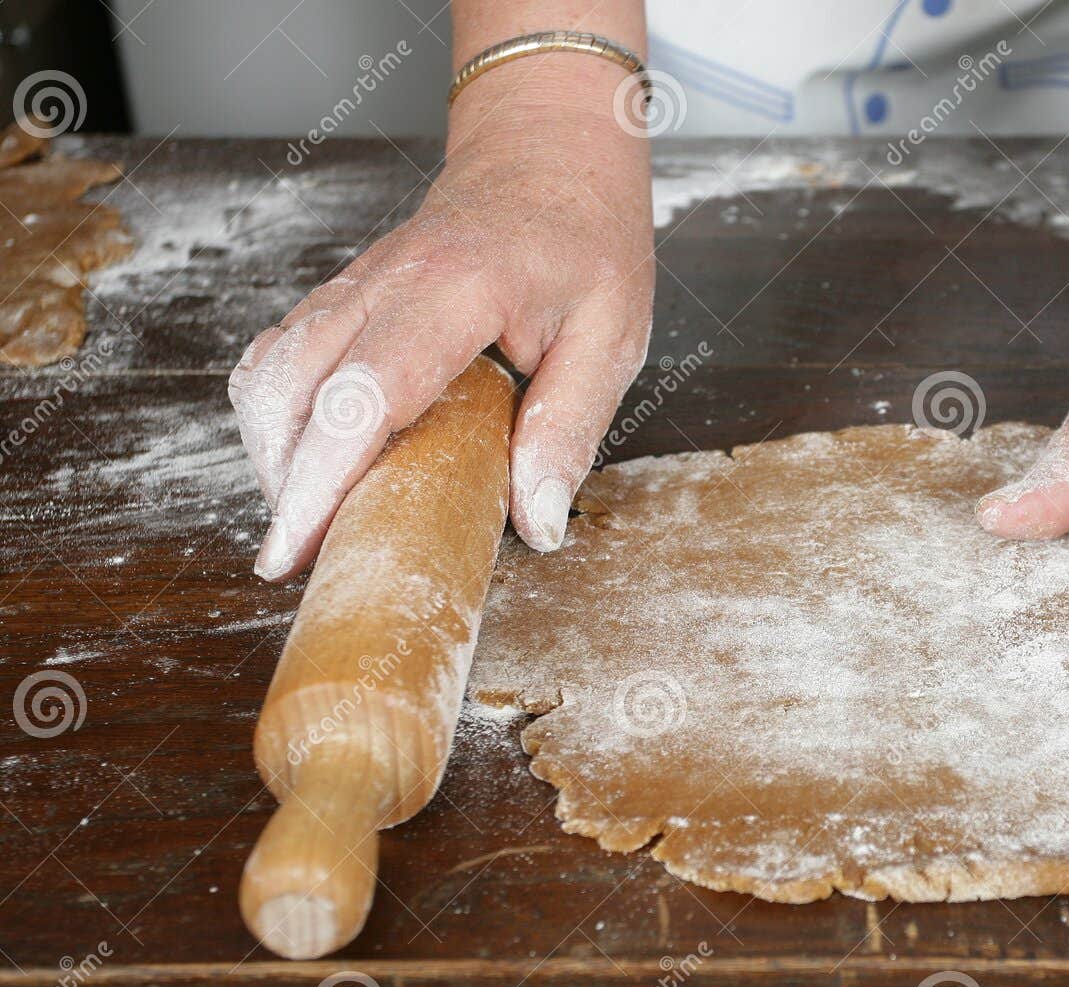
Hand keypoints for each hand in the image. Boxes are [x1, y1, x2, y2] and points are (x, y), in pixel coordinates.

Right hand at [229, 99, 653, 579]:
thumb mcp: (611, 338)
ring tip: (309, 520)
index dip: (322, 477)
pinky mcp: (340, 297)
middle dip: (282, 483)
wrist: (549, 157)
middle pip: (289, 388)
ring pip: (268, 374)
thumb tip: (537, 524)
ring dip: (273, 455)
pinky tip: (308, 464)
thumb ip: (570, 429)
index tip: (297, 546)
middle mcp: (384, 282)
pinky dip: (278, 419)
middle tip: (303, 558)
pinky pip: (279, 360)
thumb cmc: (586, 245)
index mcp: (456, 290)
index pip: (365, 392)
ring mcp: (352, 284)